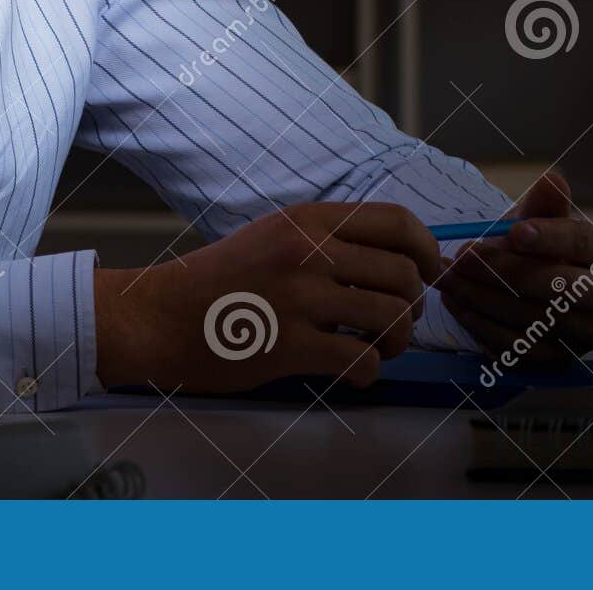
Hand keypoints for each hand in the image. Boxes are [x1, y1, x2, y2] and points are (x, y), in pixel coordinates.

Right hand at [94, 201, 442, 394]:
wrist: (161, 316)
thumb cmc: (221, 281)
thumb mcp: (274, 236)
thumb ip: (327, 239)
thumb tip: (397, 260)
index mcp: (307, 220)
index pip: (396, 222)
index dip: (428, 250)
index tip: (431, 273)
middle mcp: (308, 252)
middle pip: (403, 275)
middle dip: (414, 306)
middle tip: (397, 322)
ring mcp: (300, 299)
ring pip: (391, 319)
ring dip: (398, 341)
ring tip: (381, 348)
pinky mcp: (291, 346)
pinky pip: (362, 362)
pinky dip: (370, 372)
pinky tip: (353, 372)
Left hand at [436, 169, 592, 365]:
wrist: (530, 282)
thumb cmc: (536, 243)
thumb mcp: (539, 217)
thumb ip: (545, 202)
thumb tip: (552, 179)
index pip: (584, 245)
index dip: (550, 238)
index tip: (514, 231)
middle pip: (558, 289)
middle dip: (503, 270)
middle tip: (461, 255)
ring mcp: (588, 335)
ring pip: (532, 319)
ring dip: (480, 296)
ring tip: (445, 275)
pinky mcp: (560, 361)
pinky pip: (517, 347)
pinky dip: (479, 324)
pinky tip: (454, 301)